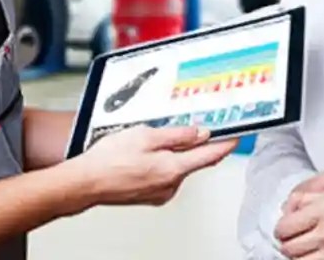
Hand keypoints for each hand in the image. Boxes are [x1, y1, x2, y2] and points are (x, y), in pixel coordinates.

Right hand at [68, 126, 236, 206]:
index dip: (226, 144)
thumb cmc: (109, 160)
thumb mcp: (146, 136)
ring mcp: (161, 193)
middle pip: (193, 161)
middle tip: (184, 128)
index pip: (209, 155)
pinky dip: (162, 163)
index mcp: (173, 169)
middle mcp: (171, 185)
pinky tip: (143, 156)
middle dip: (192, 144)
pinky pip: (166, 175)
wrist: (87, 182)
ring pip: (178, 167)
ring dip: (173, 153)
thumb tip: (200, 133)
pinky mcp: (151, 195)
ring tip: (148, 142)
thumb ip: (177, 135)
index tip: (236, 136)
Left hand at [274, 168, 323, 259]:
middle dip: (286, 242)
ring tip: (303, 248)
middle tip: (292, 238)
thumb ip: (312, 184)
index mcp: (323, 209)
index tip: (285, 226)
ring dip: (297, 256)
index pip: (285, 226)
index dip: (281, 228)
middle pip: (289, 247)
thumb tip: (291, 200)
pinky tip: (317, 255)